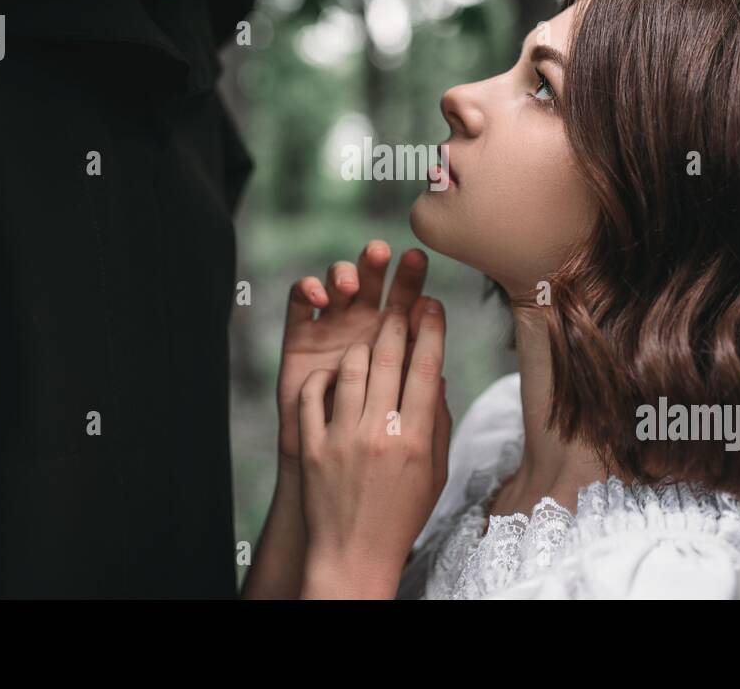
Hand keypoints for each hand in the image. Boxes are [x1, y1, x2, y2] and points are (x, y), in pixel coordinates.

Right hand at [276, 241, 432, 466]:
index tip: (430, 297)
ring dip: (348, 274)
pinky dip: (307, 290)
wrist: (328, 481)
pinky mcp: (299, 336)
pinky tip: (320, 296)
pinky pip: (299, 303)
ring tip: (351, 285)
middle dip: (395, 273)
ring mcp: (333, 329)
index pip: (414, 312)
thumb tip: (440, 380)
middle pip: (381, 287)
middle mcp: (367, 328)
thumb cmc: (374, 458)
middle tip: (407, 259)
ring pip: (341, 284)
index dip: (422, 300)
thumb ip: (425, 410)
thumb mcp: (404, 436)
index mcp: (398, 346)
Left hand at [297, 304, 451, 598]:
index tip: (432, 305)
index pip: (427, 369)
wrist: (354, 556)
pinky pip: (313, 395)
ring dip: (362, 346)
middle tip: (400, 303)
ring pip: (351, 368)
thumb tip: (436, 377)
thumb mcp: (434, 473)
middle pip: (390, 359)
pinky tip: (333, 374)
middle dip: (397, 321)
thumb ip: (436, 423)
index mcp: (415, 439)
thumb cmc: (400, 516)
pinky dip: (323, 378)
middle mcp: (379, 433)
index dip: (431, 330)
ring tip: (368, 340)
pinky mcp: (312, 446)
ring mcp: (342, 438)